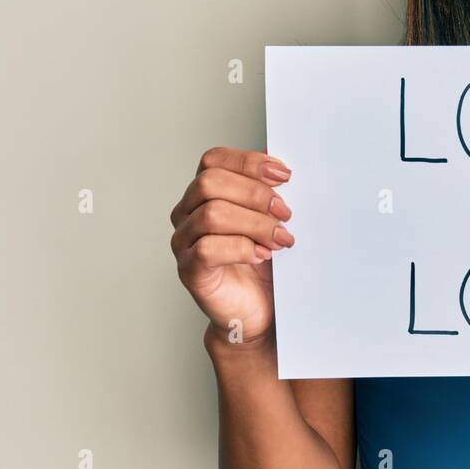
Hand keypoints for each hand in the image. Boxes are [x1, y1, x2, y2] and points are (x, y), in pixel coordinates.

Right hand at [169, 147, 295, 344]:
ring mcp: (184, 242)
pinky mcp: (189, 270)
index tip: (284, 176)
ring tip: (280, 239)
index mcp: (204, 193)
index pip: (213, 160)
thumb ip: (271, 188)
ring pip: (211, 214)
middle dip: (255, 194)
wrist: (258, 309)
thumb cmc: (264, 261)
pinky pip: (207, 248)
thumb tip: (280, 159)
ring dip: (255, 224)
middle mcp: (187, 213)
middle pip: (210, 182)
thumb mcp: (272, 217)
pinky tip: (261, 256)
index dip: (248, 162)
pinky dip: (241, 249)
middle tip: (285, 213)